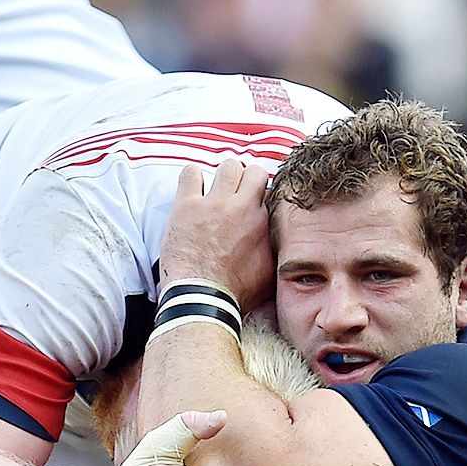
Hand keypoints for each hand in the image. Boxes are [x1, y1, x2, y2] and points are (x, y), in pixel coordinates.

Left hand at [158, 162, 273, 305]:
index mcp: (264, 223)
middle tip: (237, 193)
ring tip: (217, 192)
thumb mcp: (268, 274)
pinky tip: (194, 191)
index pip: (270, 191)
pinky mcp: (188, 206)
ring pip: (228, 166)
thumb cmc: (235, 292)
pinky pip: (191, 173)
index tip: (254, 203)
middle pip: (254, 171)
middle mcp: (243, 208)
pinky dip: (193, 178)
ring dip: (224, 176)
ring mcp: (215, 204)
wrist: (203, 299)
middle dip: (247, 179)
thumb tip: (279, 241)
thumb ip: (274, 250)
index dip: (261, 196)